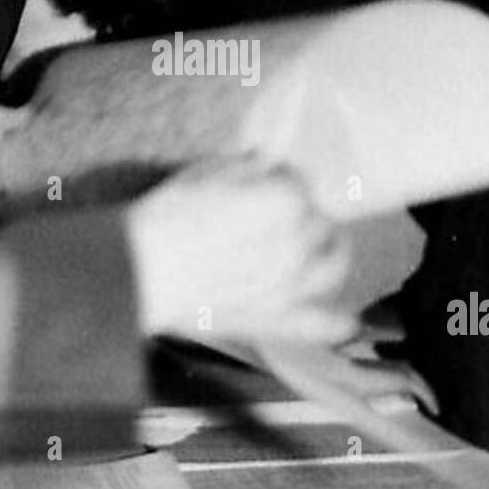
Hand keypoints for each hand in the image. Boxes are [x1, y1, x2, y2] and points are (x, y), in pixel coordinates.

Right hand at [125, 157, 356, 346]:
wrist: (140, 272)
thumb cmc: (168, 217)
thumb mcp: (206, 173)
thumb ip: (248, 168)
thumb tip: (266, 163)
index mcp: (286, 199)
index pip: (299, 182)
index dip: (279, 180)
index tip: (263, 182)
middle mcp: (299, 242)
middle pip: (317, 221)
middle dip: (300, 214)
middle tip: (275, 216)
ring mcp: (292, 285)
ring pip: (333, 265)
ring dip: (330, 252)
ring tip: (319, 249)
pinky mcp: (276, 319)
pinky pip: (321, 325)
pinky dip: (338, 323)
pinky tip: (347, 321)